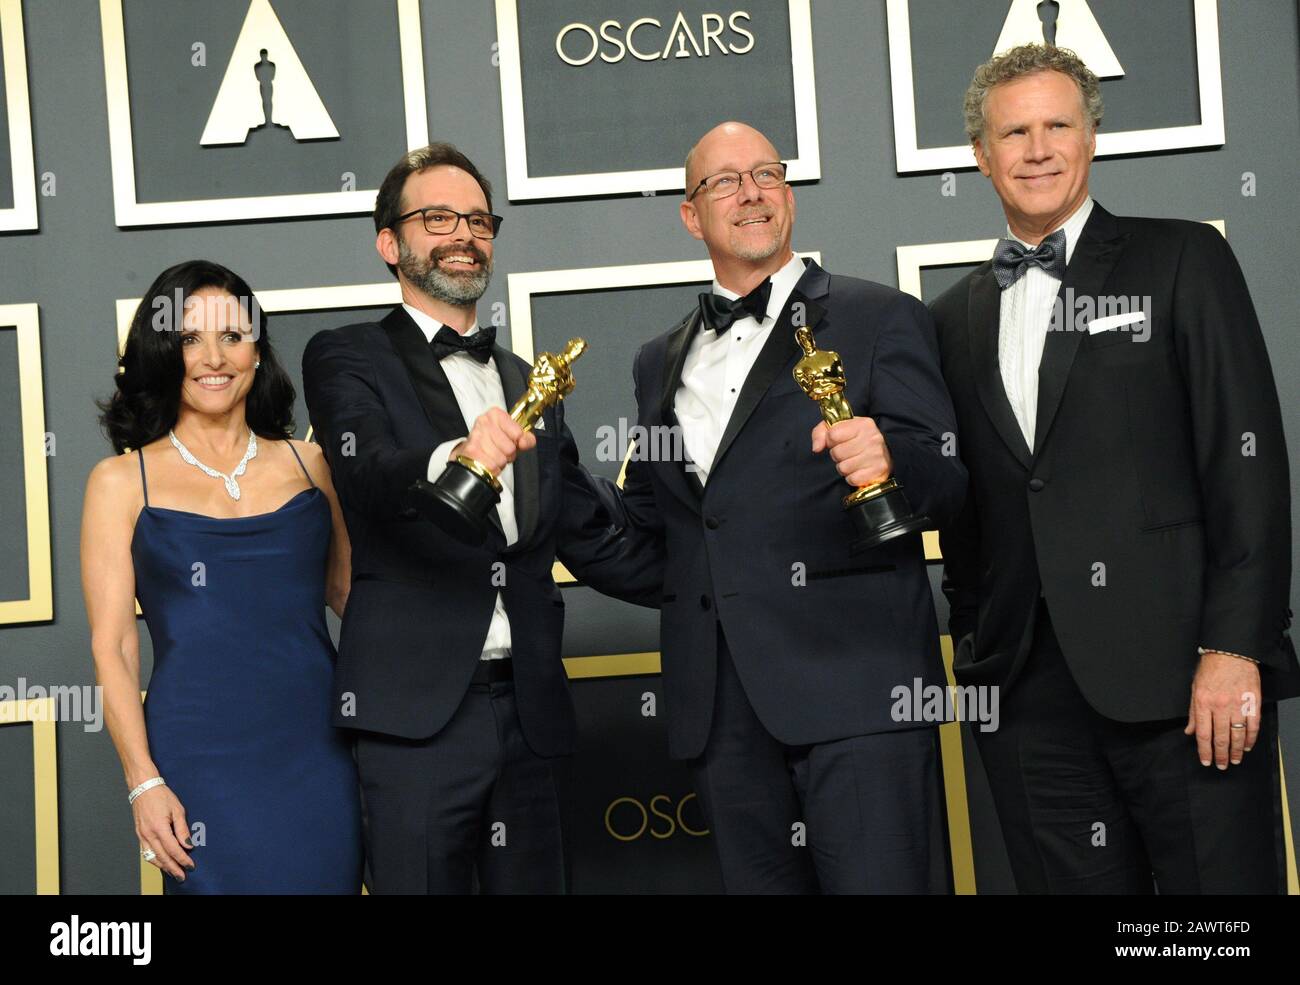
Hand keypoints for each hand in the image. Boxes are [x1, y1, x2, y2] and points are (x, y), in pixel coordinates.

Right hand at [133, 784, 194, 880]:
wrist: (144, 788)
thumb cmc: (162, 796)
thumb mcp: (178, 810)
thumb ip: (182, 829)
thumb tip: (188, 845)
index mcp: (159, 828)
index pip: (173, 849)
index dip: (183, 859)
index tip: (191, 865)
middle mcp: (148, 834)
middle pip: (162, 857)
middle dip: (173, 868)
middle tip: (183, 876)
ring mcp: (142, 836)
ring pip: (152, 857)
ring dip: (163, 867)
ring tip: (173, 872)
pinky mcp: (139, 835)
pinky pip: (145, 852)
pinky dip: (154, 860)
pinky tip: (161, 863)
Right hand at [453, 407, 536, 474]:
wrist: (472, 450)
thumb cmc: (492, 441)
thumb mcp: (513, 435)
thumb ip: (526, 438)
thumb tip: (525, 442)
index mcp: (496, 414)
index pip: (518, 433)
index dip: (517, 441)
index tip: (511, 440)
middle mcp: (484, 422)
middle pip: (510, 448)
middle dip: (508, 454)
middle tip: (501, 450)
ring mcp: (477, 436)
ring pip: (501, 458)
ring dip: (500, 462)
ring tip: (493, 455)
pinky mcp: (471, 451)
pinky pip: (492, 466)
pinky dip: (493, 468)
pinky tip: (488, 461)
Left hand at [811, 417, 891, 486]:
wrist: (884, 455)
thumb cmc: (856, 440)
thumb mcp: (839, 429)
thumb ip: (821, 433)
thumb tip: (817, 448)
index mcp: (863, 424)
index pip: (832, 435)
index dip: (831, 440)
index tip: (838, 441)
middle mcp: (872, 437)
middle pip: (837, 452)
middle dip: (837, 455)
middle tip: (846, 453)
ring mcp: (877, 455)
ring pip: (843, 467)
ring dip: (844, 467)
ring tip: (852, 462)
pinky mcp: (878, 471)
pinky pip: (852, 479)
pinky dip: (852, 478)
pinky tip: (859, 470)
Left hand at [1183, 651, 1261, 768]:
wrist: (1230, 653)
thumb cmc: (1211, 669)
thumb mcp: (1195, 689)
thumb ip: (1193, 713)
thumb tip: (1190, 731)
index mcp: (1203, 703)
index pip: (1203, 734)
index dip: (1204, 751)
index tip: (1206, 761)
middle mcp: (1220, 706)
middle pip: (1221, 738)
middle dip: (1221, 755)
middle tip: (1222, 765)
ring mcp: (1238, 705)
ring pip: (1238, 734)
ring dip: (1237, 750)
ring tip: (1235, 760)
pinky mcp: (1253, 702)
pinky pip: (1253, 725)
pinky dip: (1251, 738)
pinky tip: (1248, 745)